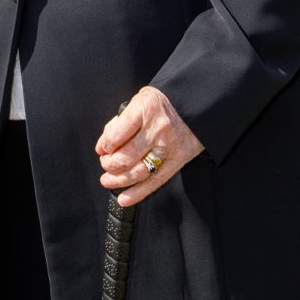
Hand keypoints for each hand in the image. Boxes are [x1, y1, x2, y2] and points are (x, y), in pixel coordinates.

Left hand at [96, 88, 203, 207]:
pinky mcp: (178, 160)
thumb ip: (120, 122)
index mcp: (145, 109)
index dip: (104, 146)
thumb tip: (103, 146)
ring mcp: (169, 146)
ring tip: (108, 180)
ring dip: (118, 180)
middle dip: (109, 164)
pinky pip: (156, 181)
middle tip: (105, 164)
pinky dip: (138, 193)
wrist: (197, 105)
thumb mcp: (140, 101)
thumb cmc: (163, 103)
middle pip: (124, 157)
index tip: (102, 148)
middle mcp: (157, 129)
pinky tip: (124, 198)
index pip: (115, 135)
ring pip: (138, 172)